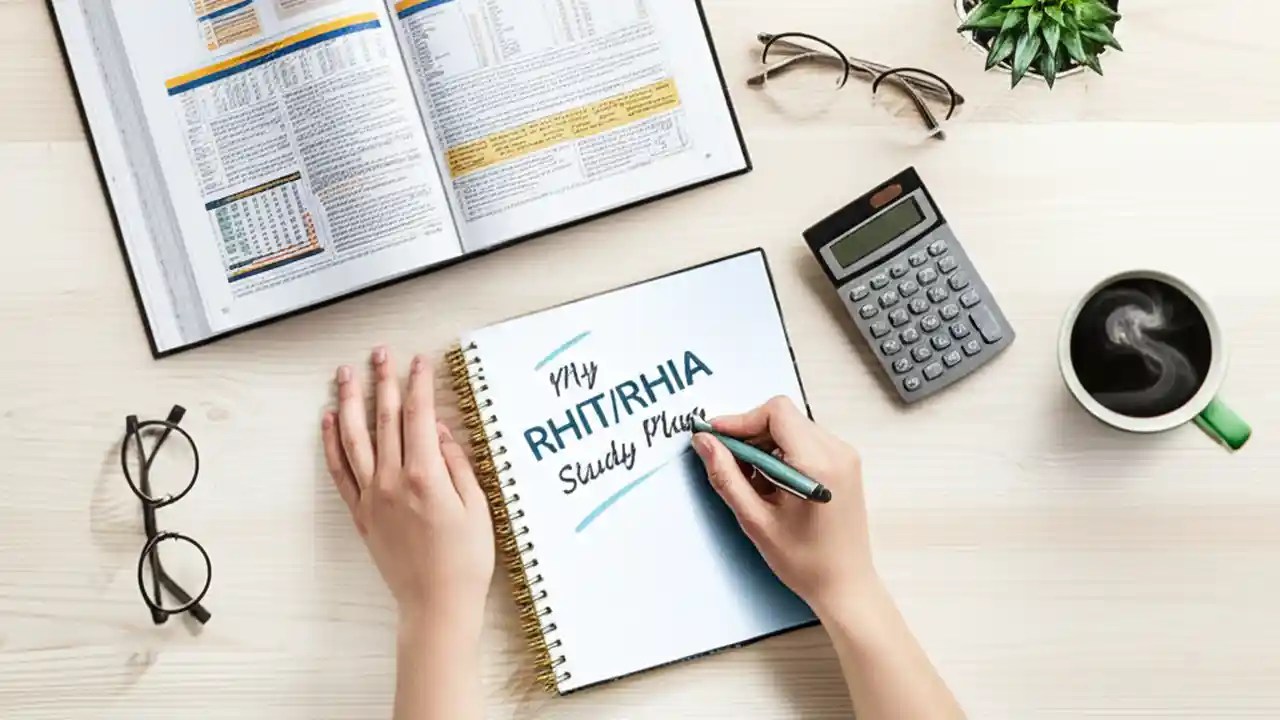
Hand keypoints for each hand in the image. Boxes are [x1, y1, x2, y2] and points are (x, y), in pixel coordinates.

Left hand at [321, 347, 493, 635]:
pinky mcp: (361, 515)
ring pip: (355, 439)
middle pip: (384, 420)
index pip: (418, 417)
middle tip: (381, 353)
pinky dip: (332, 443)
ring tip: (345, 374)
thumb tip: (437, 430)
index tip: (419, 362)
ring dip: (350, 402)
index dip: (418, 385)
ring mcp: (372, 498)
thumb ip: (456, 463)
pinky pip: (340, 471)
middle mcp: (392, 482)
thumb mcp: (477, 507)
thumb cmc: (465, 560)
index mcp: (426, 477)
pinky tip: (329, 420)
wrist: (437, 604)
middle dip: (383, 382)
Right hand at [692, 396, 875, 616]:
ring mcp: (845, 457)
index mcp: (818, 464)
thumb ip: (726, 476)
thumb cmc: (804, 561)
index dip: (740, 420)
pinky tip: (772, 483)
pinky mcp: (845, 464)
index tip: (715, 438)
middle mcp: (837, 452)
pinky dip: (782, 452)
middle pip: (784, 417)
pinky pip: (806, 441)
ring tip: (752, 480)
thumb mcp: (756, 520)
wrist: (845, 585)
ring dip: (765, 444)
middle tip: (728, 462)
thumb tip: (704, 443)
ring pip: (793, 427)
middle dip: (750, 434)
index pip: (776, 412)